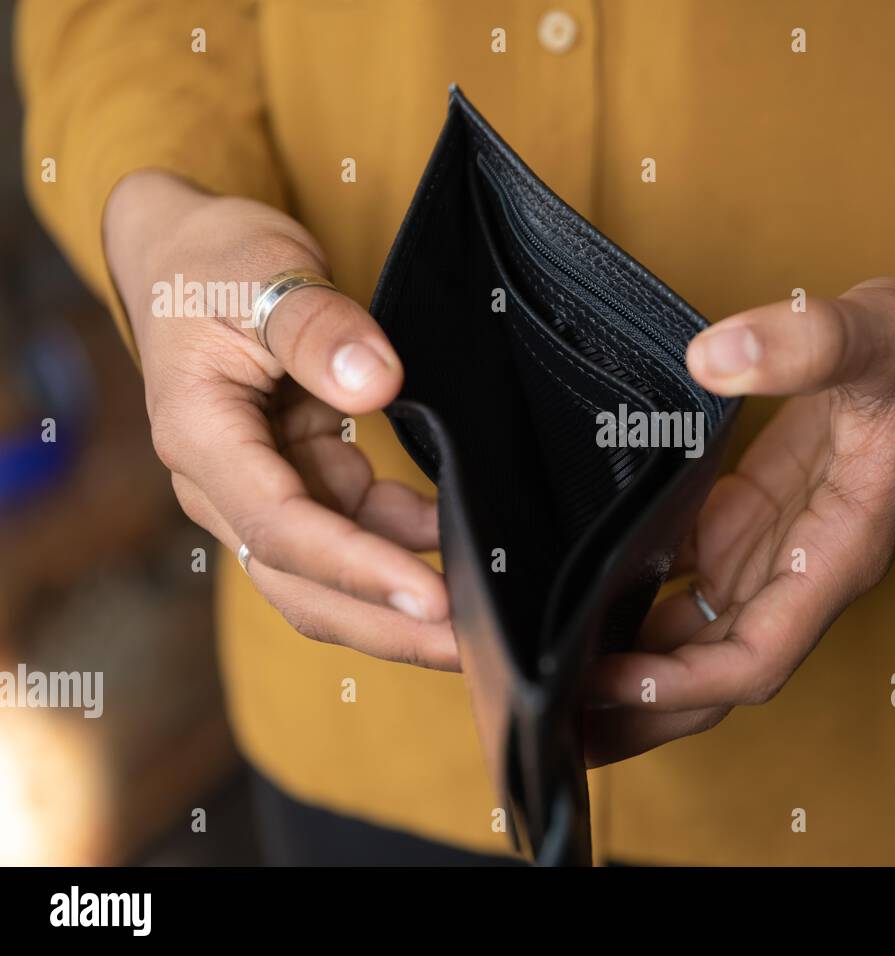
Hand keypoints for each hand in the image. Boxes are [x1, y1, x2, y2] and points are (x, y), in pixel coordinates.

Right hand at [104, 170, 454, 667]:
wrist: (189, 258)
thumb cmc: (215, 262)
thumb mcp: (263, 272)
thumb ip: (317, 329)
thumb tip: (377, 384)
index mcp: (201, 438)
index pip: (280, 528)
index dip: (356, 568)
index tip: (431, 596)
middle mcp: (224, 483)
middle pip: (301, 583)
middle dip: (384, 625)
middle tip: (469, 650)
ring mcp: (263, 487)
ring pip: (328, 574)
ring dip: (398, 600)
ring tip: (478, 617)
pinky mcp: (299, 480)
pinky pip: (354, 529)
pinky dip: (403, 542)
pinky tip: (454, 541)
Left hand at [582, 277, 894, 764]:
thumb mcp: (881, 335)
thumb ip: (807, 344)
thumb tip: (711, 356)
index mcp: (840, 552)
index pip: (757, 654)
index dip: (680, 683)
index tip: (605, 683)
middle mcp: (805, 569)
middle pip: (717, 670)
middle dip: (642, 709)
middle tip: (556, 730)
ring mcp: (777, 548)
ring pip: (699, 635)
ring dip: (634, 665)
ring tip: (554, 680)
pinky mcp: (756, 517)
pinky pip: (693, 576)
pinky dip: (641, 598)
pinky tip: (583, 598)